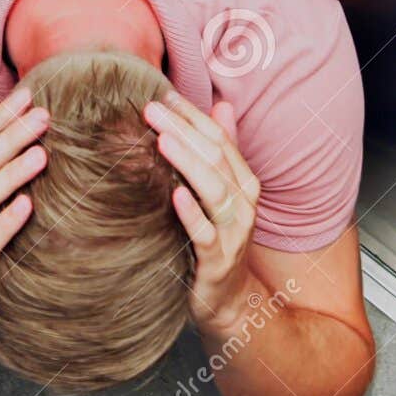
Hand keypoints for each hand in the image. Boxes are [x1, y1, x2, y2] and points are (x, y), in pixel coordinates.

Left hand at [144, 92, 261, 336]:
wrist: (228, 301)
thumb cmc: (218, 241)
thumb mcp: (222, 194)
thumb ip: (224, 151)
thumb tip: (221, 104)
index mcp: (244, 182)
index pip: (219, 139)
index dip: (192, 115)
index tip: (163, 95)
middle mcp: (244, 204)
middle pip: (215, 158)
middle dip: (183, 130)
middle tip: (151, 109)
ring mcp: (234, 233)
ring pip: (214, 190)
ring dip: (188, 162)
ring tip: (162, 140)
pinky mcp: (219, 260)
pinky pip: (206, 233)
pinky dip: (191, 213)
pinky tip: (174, 194)